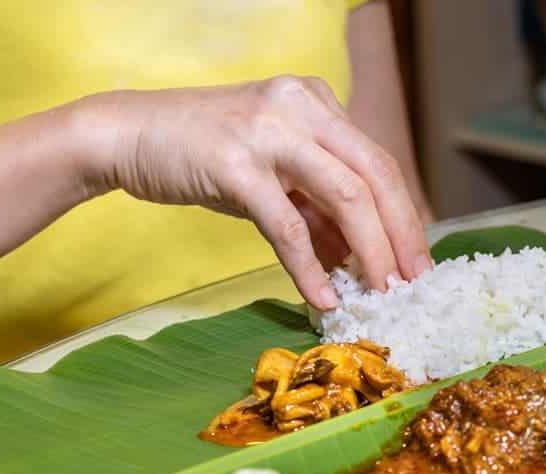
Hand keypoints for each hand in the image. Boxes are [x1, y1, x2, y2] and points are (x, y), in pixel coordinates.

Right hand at [78, 76, 431, 309]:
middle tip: (413, 283)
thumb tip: (359, 257)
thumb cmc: (205, 155)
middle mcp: (301, 107)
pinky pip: (287, 226)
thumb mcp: (274, 174)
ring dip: (370, 251)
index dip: (405, 215)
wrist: (127, 135)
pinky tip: (322, 297)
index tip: (418, 261)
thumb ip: (317, 208)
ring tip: (381, 293)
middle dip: (401, 234)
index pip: (378, 162)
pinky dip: (310, 267)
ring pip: (344, 196)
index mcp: (317, 104)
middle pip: (375, 175)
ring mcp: (269, 131)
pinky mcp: (235, 164)